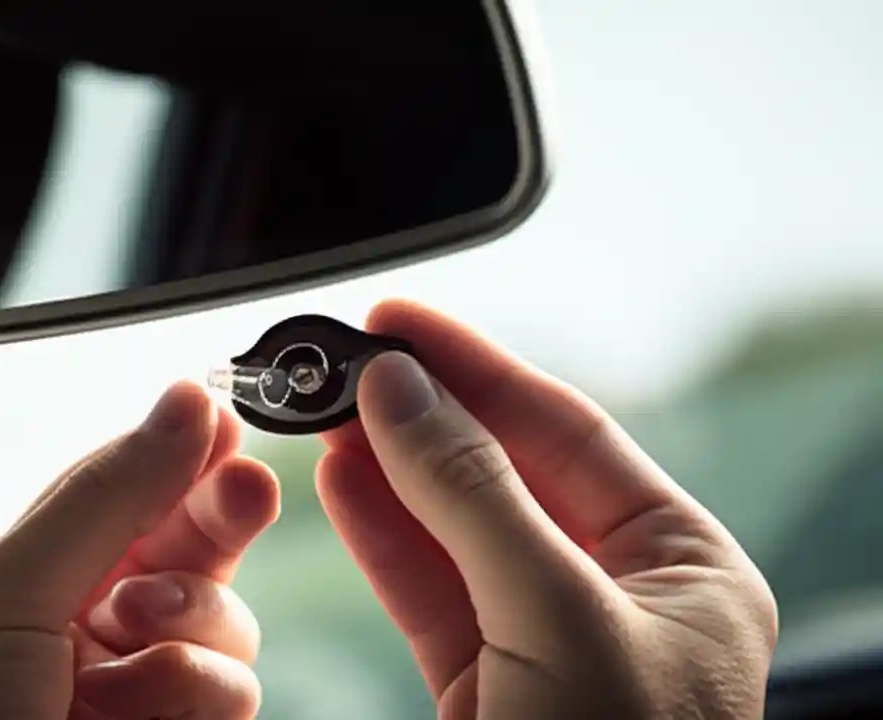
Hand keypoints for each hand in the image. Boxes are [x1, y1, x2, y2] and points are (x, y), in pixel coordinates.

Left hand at [0, 382, 279, 719]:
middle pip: (187, 545)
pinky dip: (195, 692)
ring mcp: (142, 693)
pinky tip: (138, 712)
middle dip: (217, 513)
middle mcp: (91, 632)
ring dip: (189, 625)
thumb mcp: (6, 596)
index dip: (176, 453)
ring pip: (225, 620)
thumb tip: (181, 405)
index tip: (224, 418)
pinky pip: (234, 690)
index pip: (123, 495)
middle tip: (244, 487)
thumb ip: (105, 499)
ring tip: (127, 652)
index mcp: (32, 584)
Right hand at [318, 300, 777, 717]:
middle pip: (503, 471)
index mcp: (682, 567)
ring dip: (386, 468)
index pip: (565, 430)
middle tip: (344, 362)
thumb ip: (477, 500)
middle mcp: (618, 596)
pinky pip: (426, 590)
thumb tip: (403, 396)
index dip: (477, 368)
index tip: (400, 323)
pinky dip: (378, 535)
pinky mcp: (488, 685)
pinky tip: (341, 483)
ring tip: (325, 412)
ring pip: (453, 528)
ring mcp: (547, 639)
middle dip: (422, 415)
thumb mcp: (562, 623)